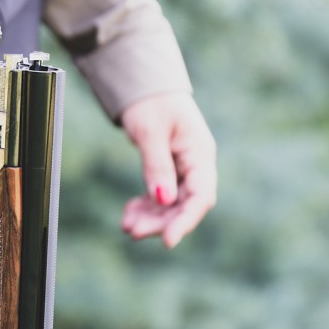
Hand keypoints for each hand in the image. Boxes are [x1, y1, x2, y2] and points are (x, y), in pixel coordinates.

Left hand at [119, 92, 216, 247]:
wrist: (144, 88)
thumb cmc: (151, 103)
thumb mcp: (150, 132)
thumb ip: (157, 165)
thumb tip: (164, 200)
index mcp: (200, 153)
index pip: (201, 195)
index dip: (186, 220)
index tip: (168, 240)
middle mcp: (196, 165)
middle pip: (185, 204)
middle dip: (161, 222)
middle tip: (132, 231)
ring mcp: (183, 170)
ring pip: (171, 205)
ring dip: (151, 218)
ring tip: (127, 226)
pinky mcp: (169, 172)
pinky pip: (160, 197)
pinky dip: (146, 207)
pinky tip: (129, 215)